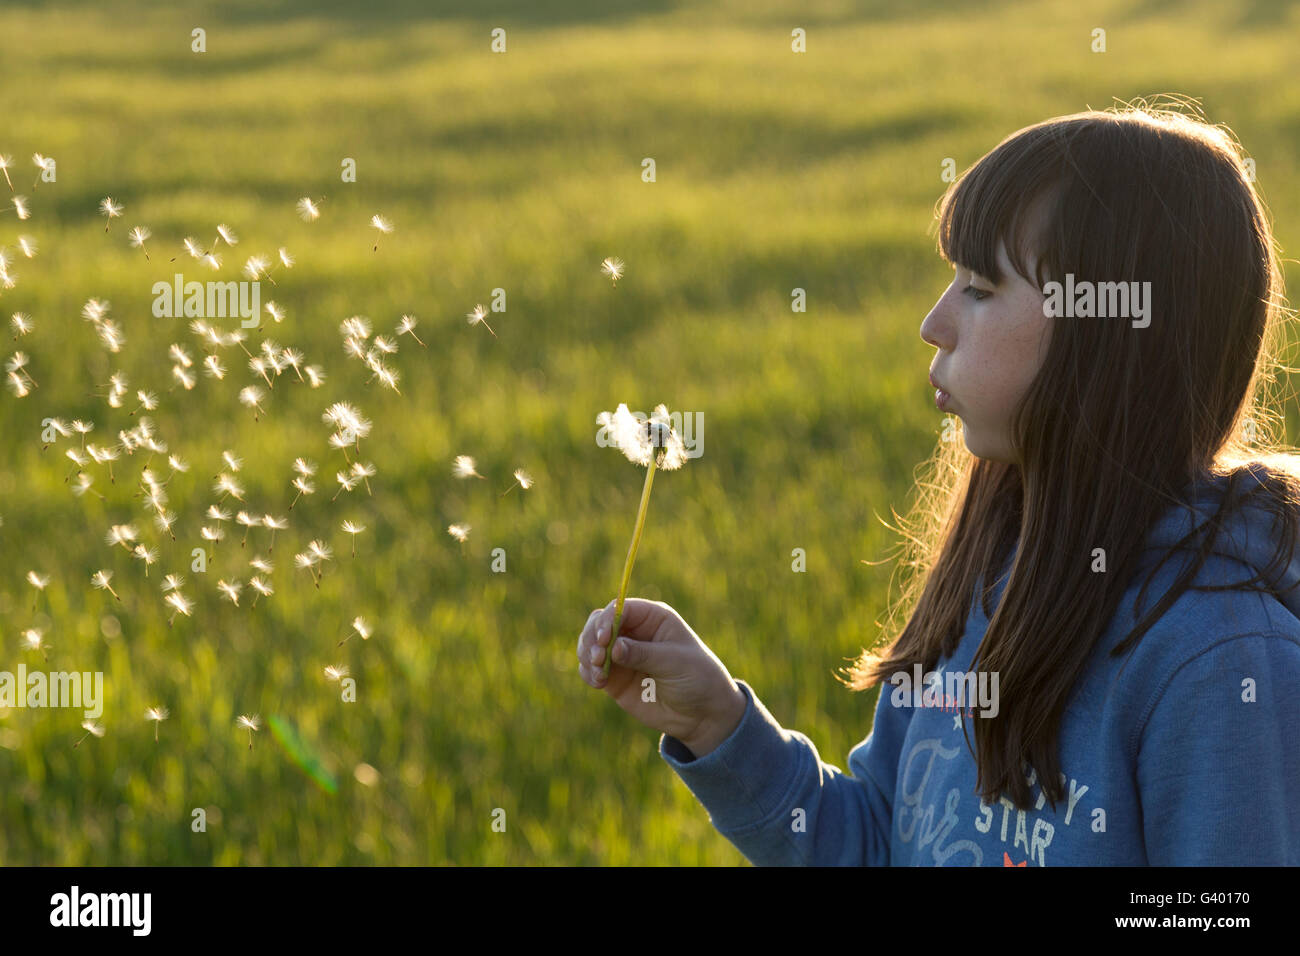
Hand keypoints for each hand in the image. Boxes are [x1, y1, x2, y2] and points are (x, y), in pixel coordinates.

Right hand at [576, 597, 745, 756]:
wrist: (701, 714)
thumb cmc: (697, 678)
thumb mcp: (674, 662)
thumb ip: (643, 653)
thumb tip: (614, 647)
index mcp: (653, 618)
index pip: (620, 608)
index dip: (607, 620)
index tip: (604, 639)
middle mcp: (633, 632)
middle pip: (598, 623)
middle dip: (592, 638)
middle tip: (597, 658)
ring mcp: (621, 654)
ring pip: (589, 644)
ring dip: (586, 656)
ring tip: (599, 674)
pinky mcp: (614, 676)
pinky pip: (589, 668)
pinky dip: (588, 673)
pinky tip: (598, 682)